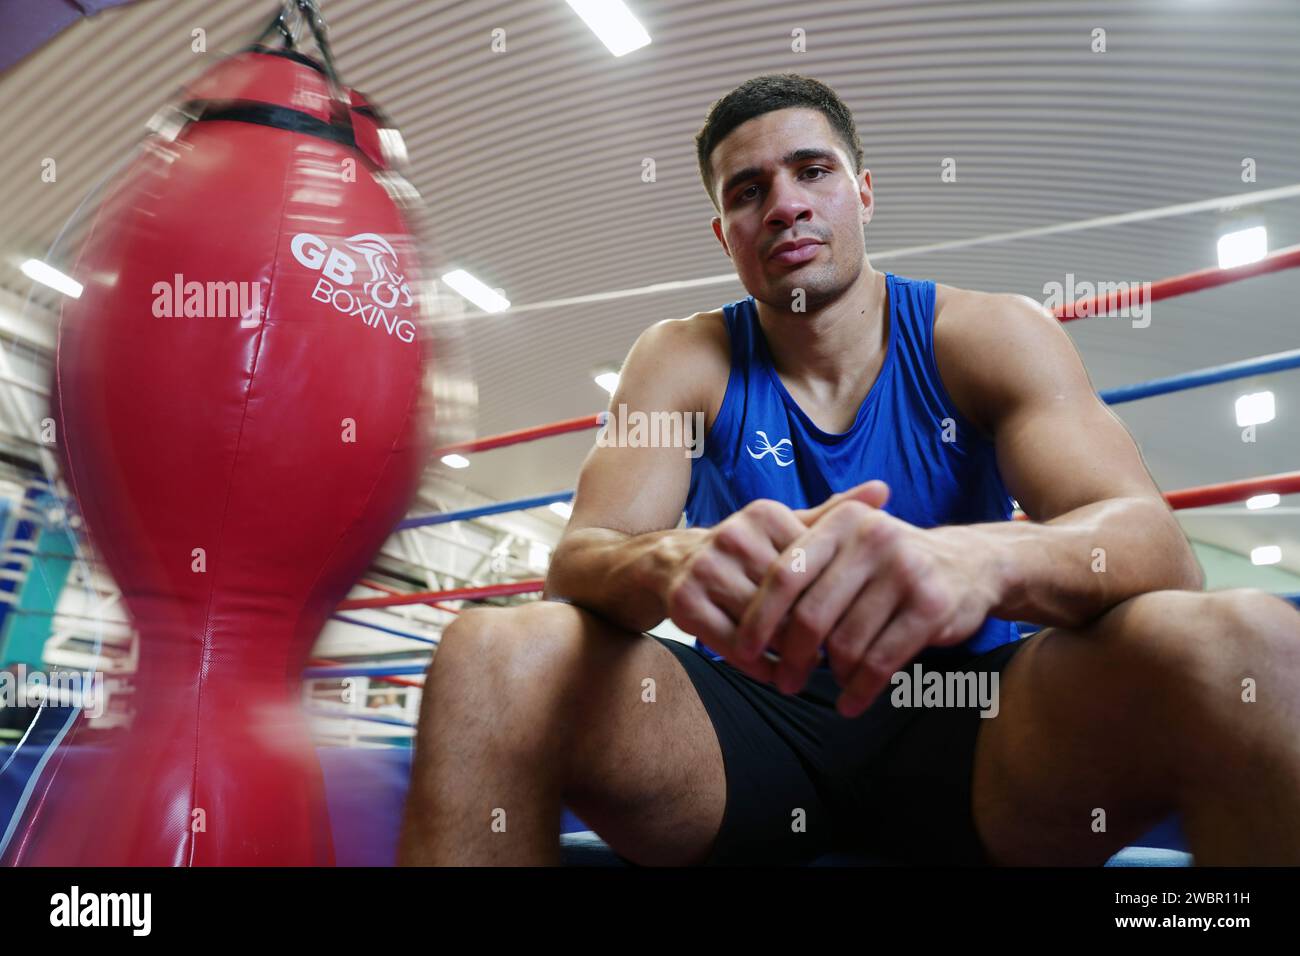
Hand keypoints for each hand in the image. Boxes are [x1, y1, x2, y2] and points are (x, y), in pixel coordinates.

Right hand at [662, 481, 889, 682]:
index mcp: (764, 514)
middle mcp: (732, 535)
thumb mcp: (786, 529)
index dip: (834, 602)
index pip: (813, 568)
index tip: (850, 625)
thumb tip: (884, 491)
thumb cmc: (748, 552)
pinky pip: (734, 646)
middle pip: (790, 599)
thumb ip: (833, 515)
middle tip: (835, 659)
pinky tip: (773, 673)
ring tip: (806, 670)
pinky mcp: (685, 601)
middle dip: (814, 634)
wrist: (673, 562)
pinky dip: (758, 666)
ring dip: (787, 656)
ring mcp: (706, 568)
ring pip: (764, 626)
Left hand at [733, 483, 1004, 715]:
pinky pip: (880, 662)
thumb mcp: (848, 546)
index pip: (785, 574)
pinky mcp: (932, 606)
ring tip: (830, 683)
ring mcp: (905, 571)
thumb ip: (801, 566)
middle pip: (810, 615)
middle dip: (791, 658)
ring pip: (845, 644)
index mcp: (842, 523)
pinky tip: (850, 704)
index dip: (758, 618)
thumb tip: (740, 616)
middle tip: (784, 683)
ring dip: (831, 674)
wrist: (970, 564)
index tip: (742, 651)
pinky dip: (859, 691)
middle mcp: (872, 539)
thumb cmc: (889, 564)